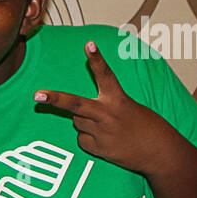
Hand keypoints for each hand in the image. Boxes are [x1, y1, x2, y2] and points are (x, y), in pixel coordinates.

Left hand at [33, 40, 171, 172]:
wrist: (160, 153)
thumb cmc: (145, 126)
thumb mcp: (129, 108)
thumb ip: (104, 105)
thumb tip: (77, 113)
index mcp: (119, 100)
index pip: (106, 75)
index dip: (97, 59)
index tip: (89, 44)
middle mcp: (108, 115)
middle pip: (75, 104)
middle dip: (54, 99)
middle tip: (37, 95)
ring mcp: (102, 133)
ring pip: (76, 122)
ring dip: (84, 123)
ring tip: (106, 127)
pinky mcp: (99, 149)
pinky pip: (82, 140)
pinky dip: (89, 140)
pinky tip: (106, 141)